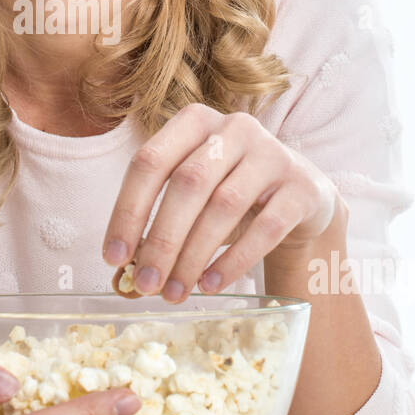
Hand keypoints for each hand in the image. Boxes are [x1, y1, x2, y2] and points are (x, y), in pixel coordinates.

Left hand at [102, 102, 342, 301]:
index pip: (149, 162)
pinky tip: (211, 284)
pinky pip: (266, 228)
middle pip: (187, 183)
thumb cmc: (231, 195)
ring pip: (224, 206)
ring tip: (175, 291)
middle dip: (161, 240)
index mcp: (194, 122)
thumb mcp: (192, 199)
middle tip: (145, 284)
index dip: (127, 210)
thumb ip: (157, 226)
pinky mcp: (301, 188)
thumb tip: (121, 276)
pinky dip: (233, 260)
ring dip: (194, 255)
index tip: (113, 257)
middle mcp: (234, 129)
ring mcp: (272, 154)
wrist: (301, 197)